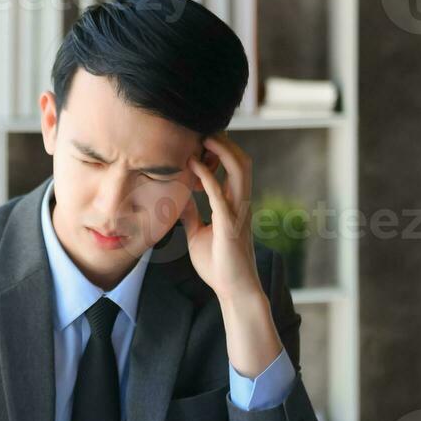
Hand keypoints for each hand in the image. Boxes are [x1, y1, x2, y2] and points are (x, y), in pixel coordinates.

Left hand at [180, 133, 262, 304]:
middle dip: (225, 142)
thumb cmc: (218, 264)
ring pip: (240, 170)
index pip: (233, 167)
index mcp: (234, 204)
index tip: (199, 139)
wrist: (233, 290)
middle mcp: (240, 203)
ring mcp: (238, 212)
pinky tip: (193, 164)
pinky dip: (208, 176)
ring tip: (203, 137)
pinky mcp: (230, 225)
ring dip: (222, 150)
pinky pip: (221, 194)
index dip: (221, 149)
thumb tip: (179, 201)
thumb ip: (192, 215)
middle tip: (202, 129)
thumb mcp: (198, 233)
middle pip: (241, 161)